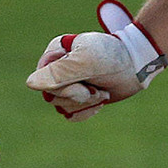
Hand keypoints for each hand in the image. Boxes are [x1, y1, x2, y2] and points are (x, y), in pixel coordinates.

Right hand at [25, 0, 165, 119]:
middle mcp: (56, 68)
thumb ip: (59, 72)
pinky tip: (100, 100)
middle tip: (96, 85)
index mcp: (54, 52)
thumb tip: (30, 84)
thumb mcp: (86, 62)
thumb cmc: (113, 57)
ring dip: (86, 103)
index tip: (84, 78)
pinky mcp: (78, 98)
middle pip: (53, 96)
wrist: (137, 65)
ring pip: (62, 107)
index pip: (43, 80)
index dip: (64, 86)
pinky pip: (70, 115)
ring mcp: (67, 84)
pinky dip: (87, 112)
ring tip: (101, 90)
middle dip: (78, 95)